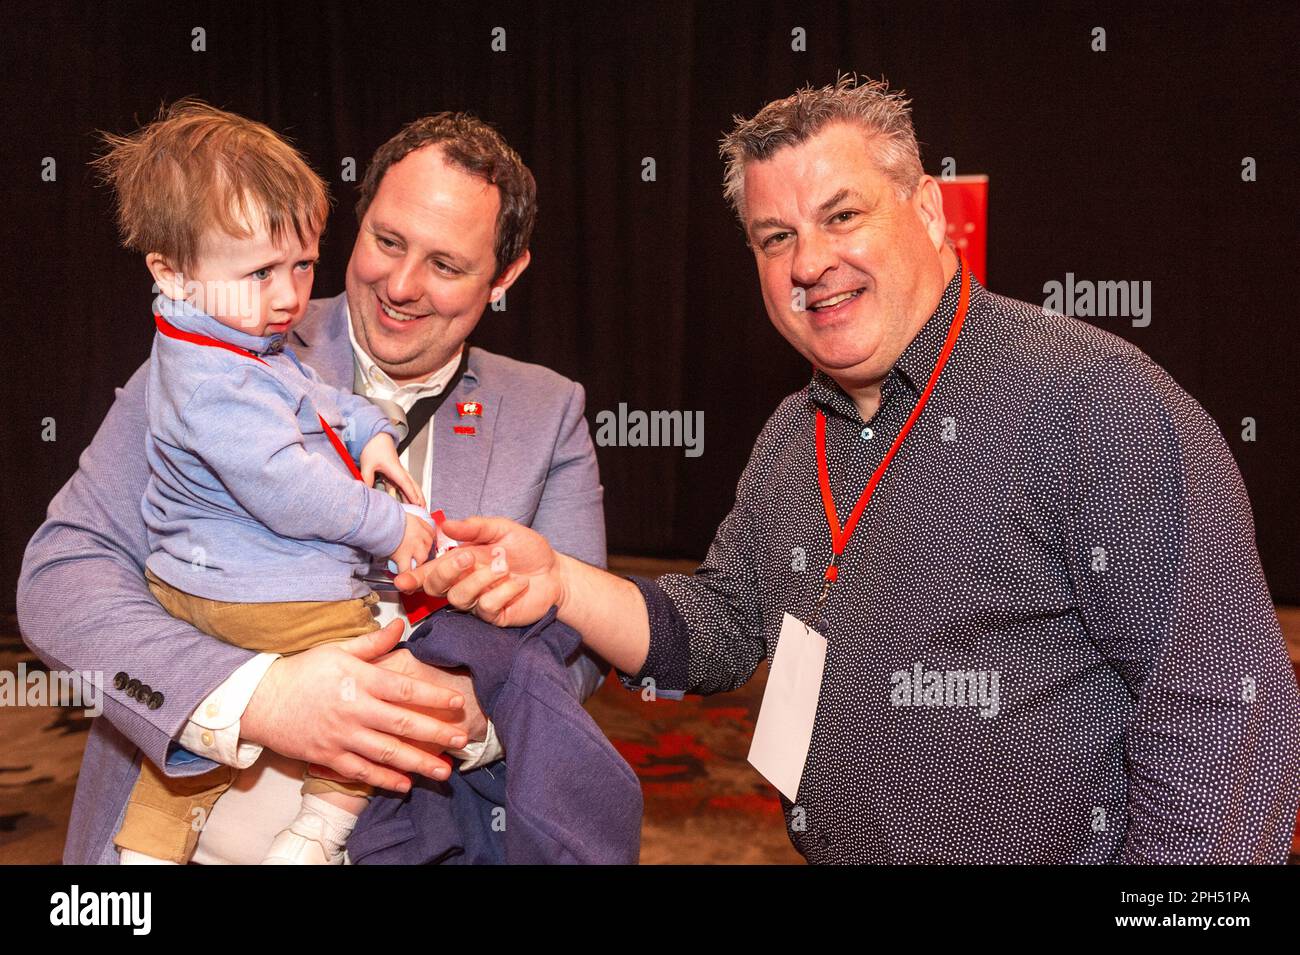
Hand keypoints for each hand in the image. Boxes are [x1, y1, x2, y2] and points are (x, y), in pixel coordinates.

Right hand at [240, 620, 470, 791]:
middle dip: (436, 734)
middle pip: (403, 724)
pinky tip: (406, 784)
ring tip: (444, 771)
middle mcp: (354, 710)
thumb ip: (372, 643)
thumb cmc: (303, 672)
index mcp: (360, 680)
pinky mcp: (329, 756)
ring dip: (418, 763)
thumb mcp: (337, 650)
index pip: (405, 690)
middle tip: (463, 740)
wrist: (261, 700)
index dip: (434, 697)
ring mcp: (342, 736)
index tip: (456, 704)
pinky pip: (362, 771)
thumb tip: (400, 625)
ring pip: (387, 753)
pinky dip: (385, 779)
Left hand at [360, 432, 424, 507]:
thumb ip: (367, 477)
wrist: (376, 438)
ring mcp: (399, 472)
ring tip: (421, 506)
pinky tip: (408, 499)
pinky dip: (410, 492)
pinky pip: (405, 485)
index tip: (417, 504)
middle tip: (424, 510)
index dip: (412, 495)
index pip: (406, 484)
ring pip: (411, 485)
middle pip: (413, 486)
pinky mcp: (396, 473)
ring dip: (417, 495)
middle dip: (420, 498)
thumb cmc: (374, 447)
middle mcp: (400, 471)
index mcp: (395, 469)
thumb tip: (366, 490)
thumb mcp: (367, 463)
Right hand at [394, 516, 561, 627]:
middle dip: (447, 570)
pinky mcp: (494, 616)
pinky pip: (486, 607)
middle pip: (437, 587)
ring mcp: (478, 602)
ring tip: (504, 566)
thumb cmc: (527, 550)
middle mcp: (464, 583)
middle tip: (468, 557)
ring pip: (459, 598)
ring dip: (481, 579)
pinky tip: (520, 583)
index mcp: (460, 562)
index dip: (412, 577)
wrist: (555, 572)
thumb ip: (476, 528)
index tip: (401, 579)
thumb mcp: (503, 529)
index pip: (429, 571)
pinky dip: (504, 591)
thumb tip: (448, 525)